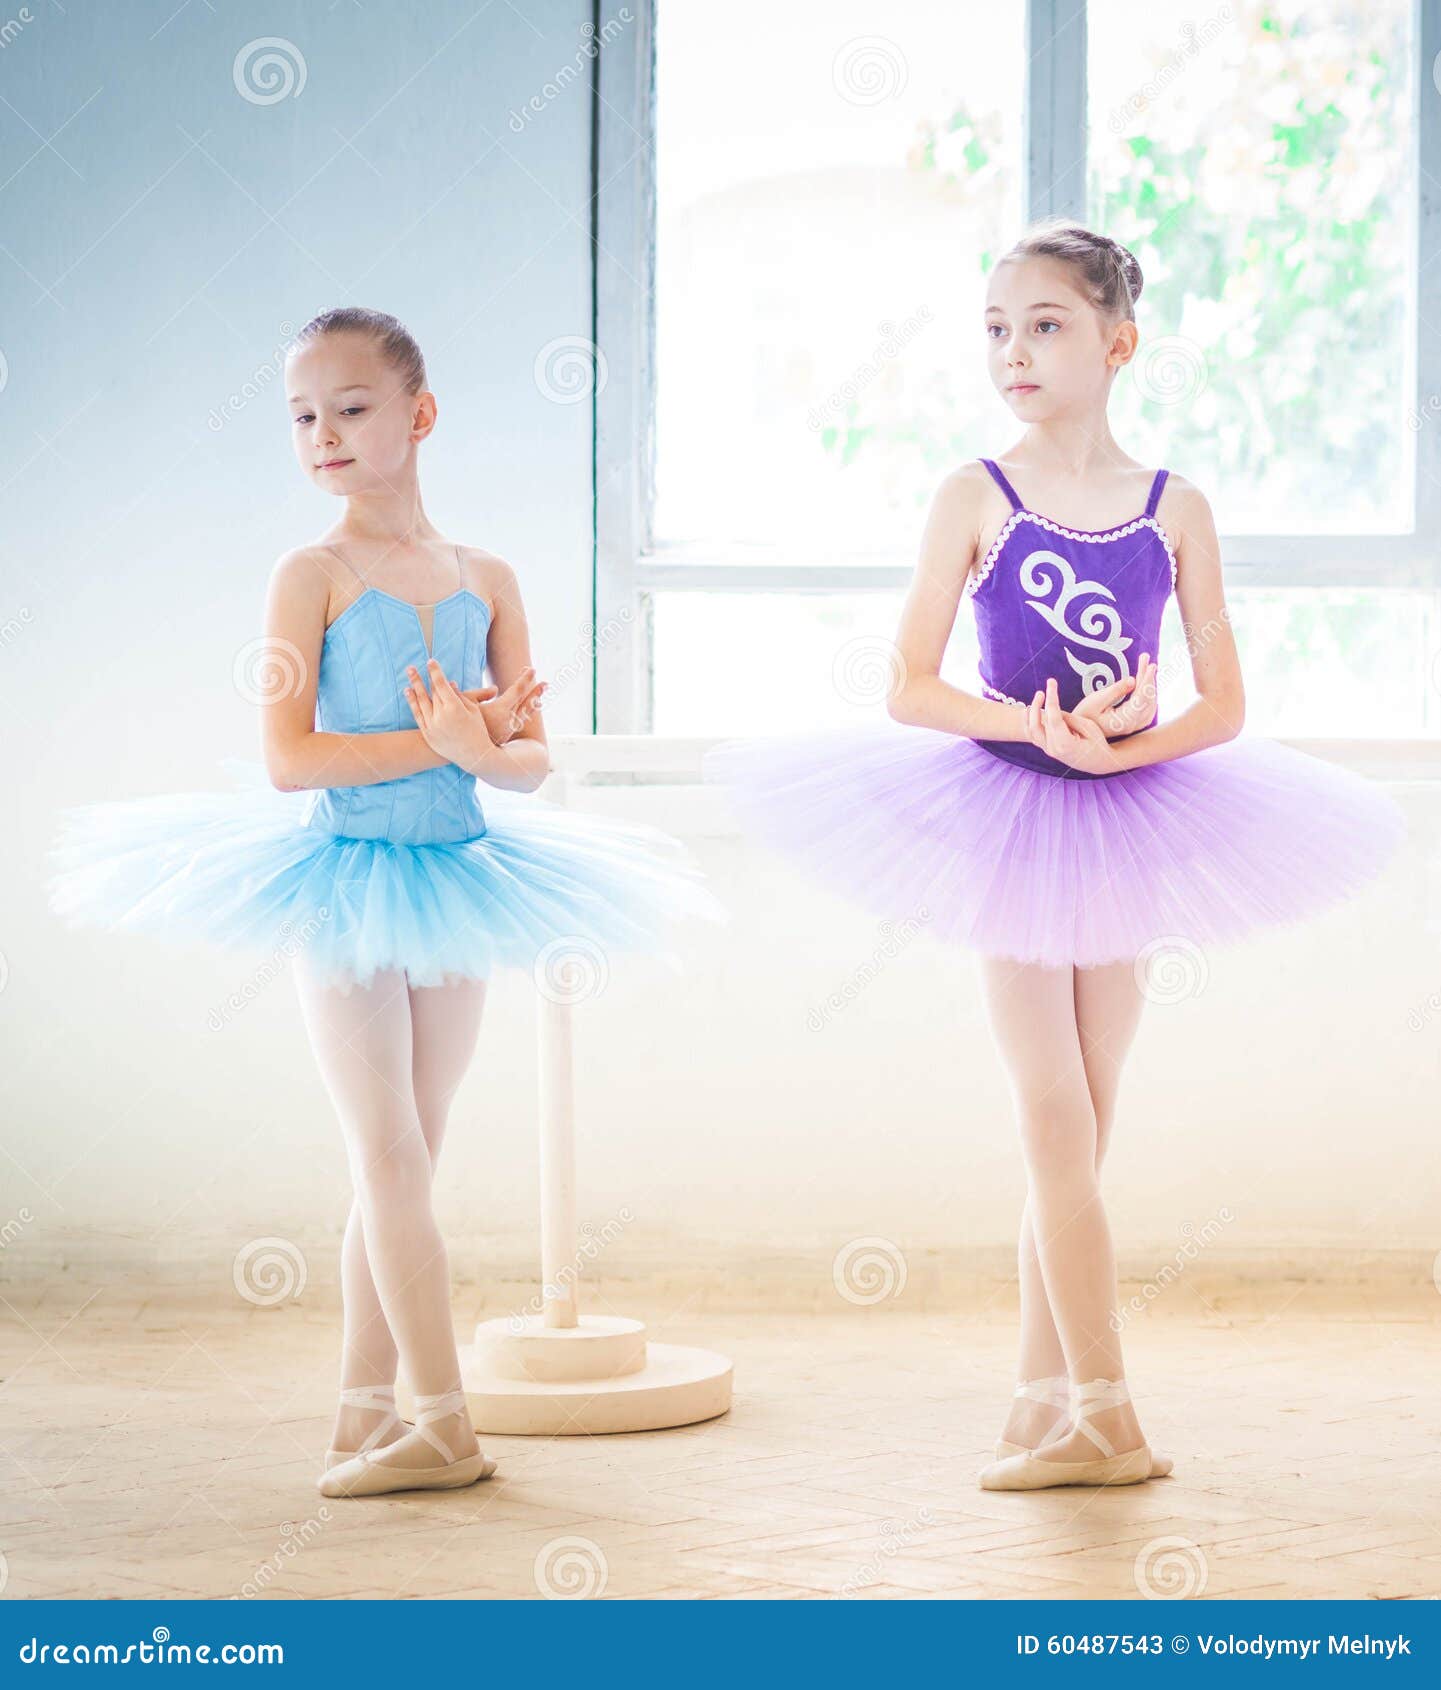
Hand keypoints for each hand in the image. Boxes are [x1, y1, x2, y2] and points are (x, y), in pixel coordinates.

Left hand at [405, 658, 496, 772]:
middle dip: (423, 678)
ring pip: (421, 702)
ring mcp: (433, 726)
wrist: (474, 757)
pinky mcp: (428, 734)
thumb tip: (450, 683)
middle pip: (431, 692)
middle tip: (413, 666)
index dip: (435, 672)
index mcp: (455, 708)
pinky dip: (412, 702)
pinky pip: (418, 715)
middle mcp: (442, 716)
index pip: (442, 685)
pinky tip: (408, 691)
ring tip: (409, 673)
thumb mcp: (474, 711)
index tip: (430, 661)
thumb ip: (461, 696)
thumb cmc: (478, 731)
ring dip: (414, 686)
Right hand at [460, 666, 545, 744]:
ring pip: (524, 714)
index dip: (525, 679)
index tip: (532, 669)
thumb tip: (495, 688)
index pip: (517, 690)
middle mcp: (507, 720)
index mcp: (499, 709)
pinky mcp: (504, 737)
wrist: (462, 751)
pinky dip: (525, 716)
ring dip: (533, 705)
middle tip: (546, 683)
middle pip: (525, 702)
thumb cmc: (459, 724)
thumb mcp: (466, 703)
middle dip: (535, 691)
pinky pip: (518, 723)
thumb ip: (480, 693)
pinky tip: (527, 714)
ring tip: (540, 700)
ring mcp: (507, 730)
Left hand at [1026, 677, 1122, 774]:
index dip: (1052, 698)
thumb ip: (1069, 718)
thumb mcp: (1088, 727)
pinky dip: (1028, 722)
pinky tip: (1028, 710)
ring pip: (1031, 730)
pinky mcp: (1047, 749)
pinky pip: (1032, 736)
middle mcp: (1053, 749)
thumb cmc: (1097, 743)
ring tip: (1038, 697)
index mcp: (1066, 744)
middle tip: (1043, 690)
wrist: (1098, 762)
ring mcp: (1048, 750)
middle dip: (1039, 704)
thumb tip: (1054, 709)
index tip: (1051, 683)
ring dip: (1031, 712)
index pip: (1054, 717)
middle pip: (1039, 723)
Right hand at [1070, 654, 1156, 737]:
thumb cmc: (1083, 715)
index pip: (1141, 699)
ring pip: (1150, 703)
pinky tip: (1145, 681)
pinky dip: (1147, 693)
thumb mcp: (1095, 700)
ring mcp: (1134, 725)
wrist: (1078, 732)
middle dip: (1148, 677)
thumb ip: (1115, 691)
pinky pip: (1146, 706)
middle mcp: (1132, 725)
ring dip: (1148, 684)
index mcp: (1123, 721)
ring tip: (1145, 666)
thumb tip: (1133, 680)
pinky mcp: (1133, 722)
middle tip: (1146, 658)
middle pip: (1147, 699)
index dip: (1147, 681)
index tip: (1150, 665)